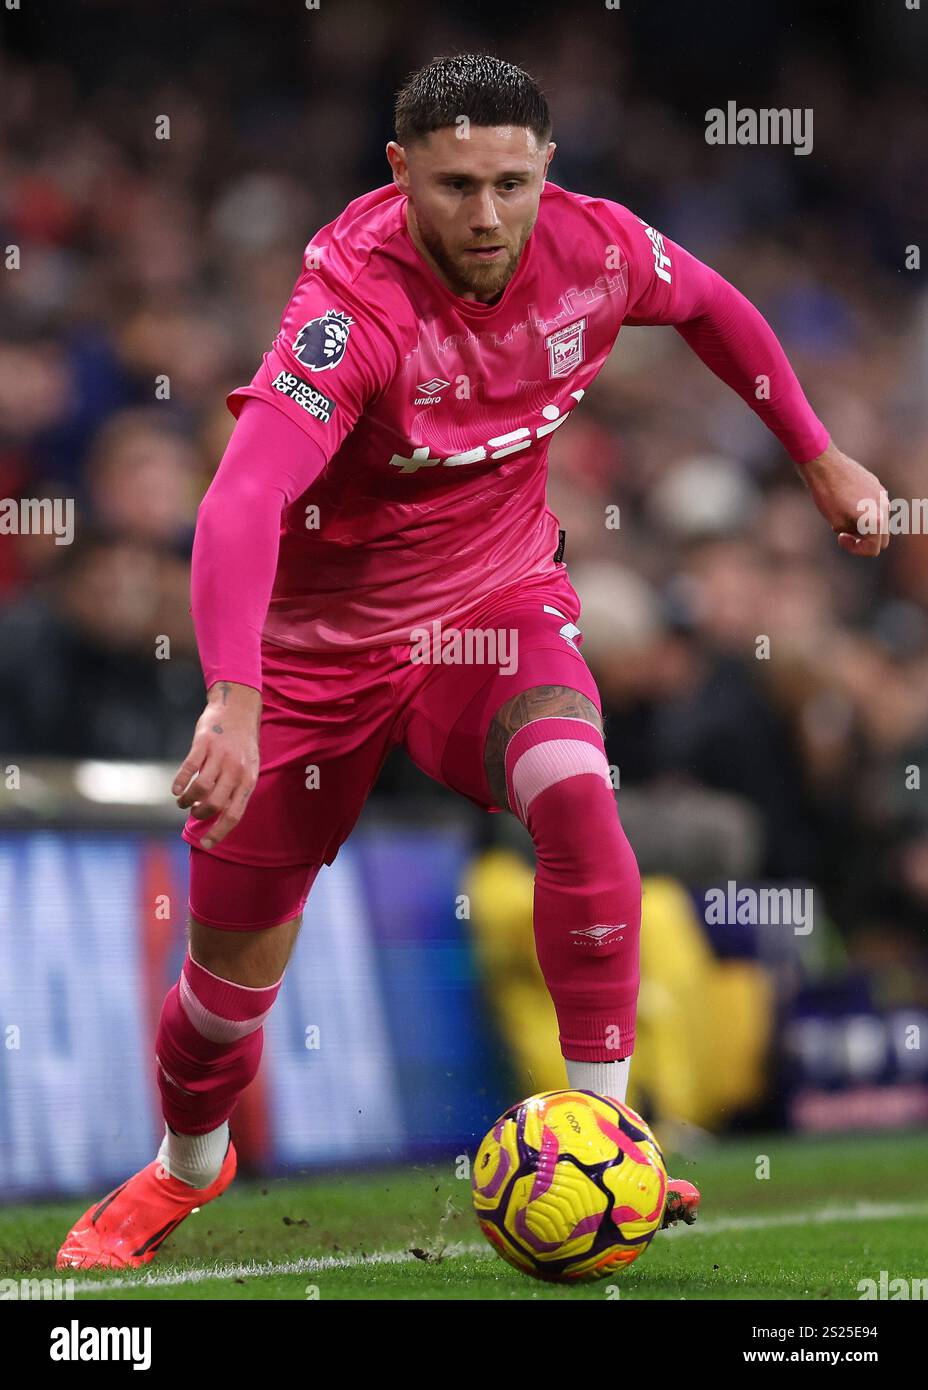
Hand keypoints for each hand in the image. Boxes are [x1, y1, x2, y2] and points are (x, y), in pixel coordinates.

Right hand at [173, 681, 260, 848]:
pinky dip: (180, 782)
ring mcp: (220, 755)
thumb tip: (216, 816)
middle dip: (201, 814)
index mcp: (248, 779)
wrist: (238, 708)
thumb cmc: (242, 744)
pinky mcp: (204, 743)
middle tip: (193, 812)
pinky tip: (175, 790)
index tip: (206, 844)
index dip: (219, 832)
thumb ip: (234, 790)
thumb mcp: (247, 767)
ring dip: (187, 800)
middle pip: (215, 804)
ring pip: (201, 789)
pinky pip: (189, 768)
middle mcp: (236, 769)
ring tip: (182, 801)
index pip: (234, 814)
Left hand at [797, 441, 889, 556]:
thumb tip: (859, 531)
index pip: (874, 549)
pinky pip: (875, 504)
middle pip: (882, 537)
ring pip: (879, 519)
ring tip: (841, 517)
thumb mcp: (837, 523)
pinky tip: (845, 504)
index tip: (841, 538)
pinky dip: (864, 510)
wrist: (824, 464)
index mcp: (876, 520)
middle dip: (864, 539)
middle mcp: (884, 507)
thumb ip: (853, 532)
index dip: (856, 549)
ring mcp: (882, 494)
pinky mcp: (876, 483)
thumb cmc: (827, 495)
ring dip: (864, 524)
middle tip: (844, 533)